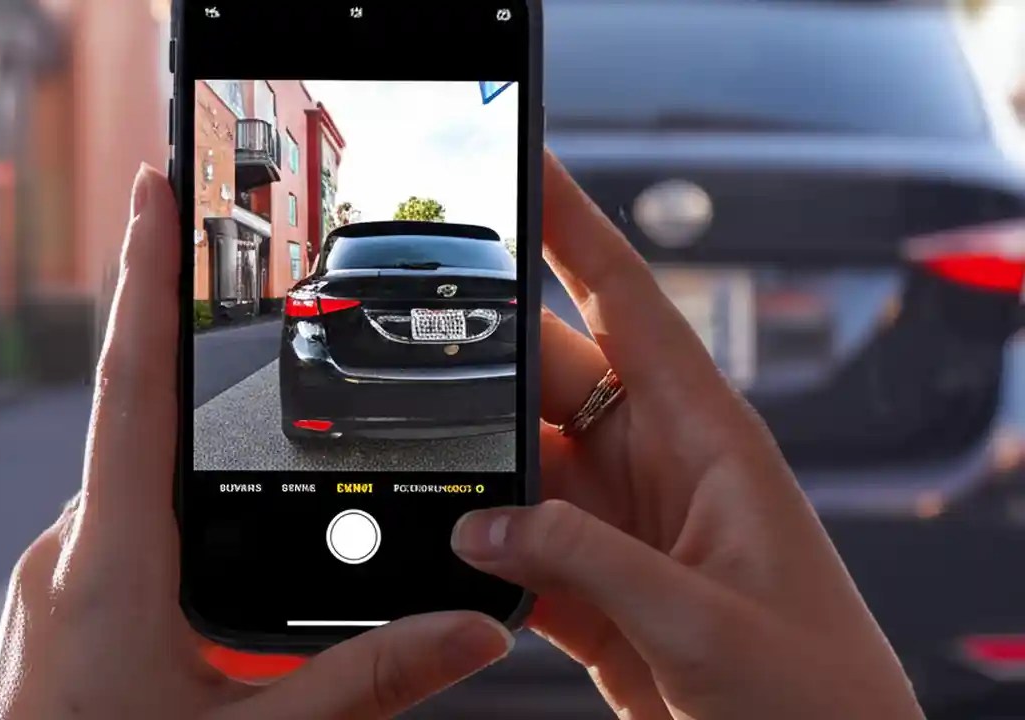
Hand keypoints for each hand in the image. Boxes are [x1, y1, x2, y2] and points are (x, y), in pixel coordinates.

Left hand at [0, 165, 513, 719]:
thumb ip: (368, 684)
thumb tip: (469, 630)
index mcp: (114, 562)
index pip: (134, 383)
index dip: (147, 275)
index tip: (152, 184)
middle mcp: (69, 553)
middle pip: (152, 443)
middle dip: (207, 403)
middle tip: (251, 362)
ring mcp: (54, 582)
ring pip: (142, 504)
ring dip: (200, 503)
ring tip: (243, 539)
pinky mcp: (56, 610)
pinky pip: (123, 546)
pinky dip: (176, 547)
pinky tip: (207, 599)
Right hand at [451, 153, 924, 719]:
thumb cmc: (815, 694)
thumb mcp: (703, 619)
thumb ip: (584, 563)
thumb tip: (484, 524)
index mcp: (707, 439)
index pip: (627, 304)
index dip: (574, 227)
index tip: (524, 169)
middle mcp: (656, 467)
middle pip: (550, 378)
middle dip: (485, 367)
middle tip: (417, 366)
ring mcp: (618, 527)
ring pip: (523, 462)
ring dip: (477, 473)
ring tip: (429, 480)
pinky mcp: (592, 588)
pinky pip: (517, 544)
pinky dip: (480, 549)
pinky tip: (454, 559)